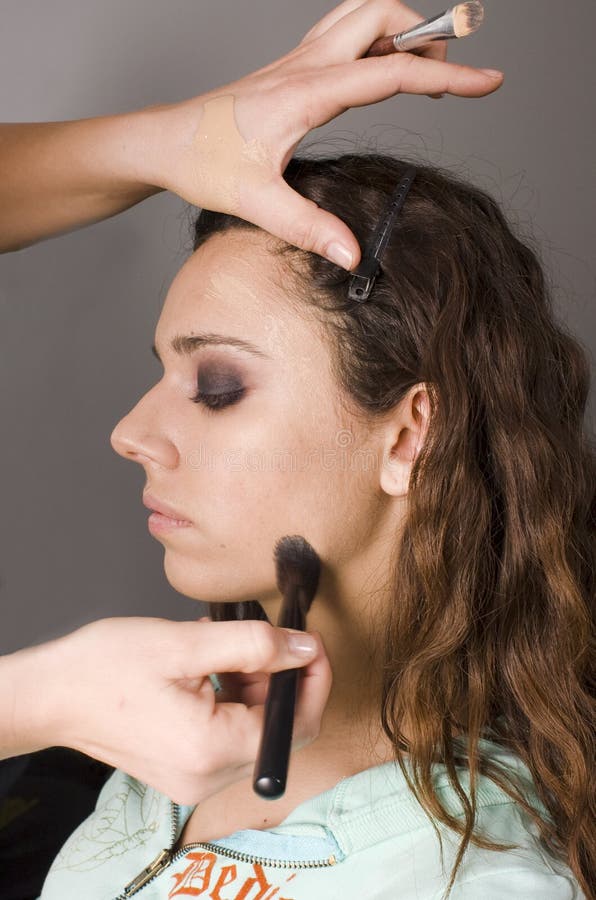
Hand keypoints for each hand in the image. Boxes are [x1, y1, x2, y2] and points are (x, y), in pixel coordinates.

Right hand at [29, 616, 331, 804]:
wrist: (52, 693)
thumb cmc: (105, 667)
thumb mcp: (187, 642)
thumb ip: (254, 645)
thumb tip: (304, 648)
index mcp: (211, 750)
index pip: (297, 724)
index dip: (315, 680)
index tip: (312, 643)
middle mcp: (206, 777)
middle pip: (279, 730)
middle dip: (282, 679)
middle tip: (267, 638)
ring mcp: (194, 778)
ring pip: (256, 731)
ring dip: (256, 686)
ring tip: (228, 650)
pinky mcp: (185, 770)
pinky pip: (230, 736)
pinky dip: (234, 700)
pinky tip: (214, 668)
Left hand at [145, 0, 502, 268]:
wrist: (167, 141)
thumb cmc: (204, 163)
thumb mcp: (257, 202)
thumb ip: (309, 228)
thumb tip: (353, 255)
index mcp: (307, 92)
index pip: (394, 71)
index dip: (449, 77)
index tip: (490, 81)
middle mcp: (307, 64)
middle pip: (382, 12)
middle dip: (426, 31)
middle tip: (443, 73)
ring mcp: (298, 59)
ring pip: (362, 11)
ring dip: (399, 26)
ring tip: (416, 70)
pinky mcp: (292, 66)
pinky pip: (343, 31)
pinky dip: (373, 38)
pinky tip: (374, 73)